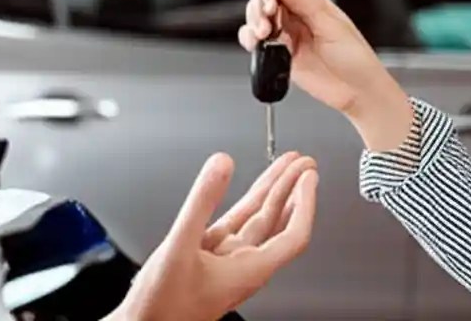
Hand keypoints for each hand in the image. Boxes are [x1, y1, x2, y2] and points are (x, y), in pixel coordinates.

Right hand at [116, 152, 317, 320]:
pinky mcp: (208, 256)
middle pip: (278, 222)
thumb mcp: (181, 247)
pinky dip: (243, 203)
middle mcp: (244, 265)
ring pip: (256, 221)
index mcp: (250, 270)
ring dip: (271, 193)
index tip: (309, 177)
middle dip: (292, 189)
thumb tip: (221, 165)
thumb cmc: (162, 307)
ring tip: (286, 166)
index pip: (293, 234)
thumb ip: (201, 202)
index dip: (305, 203)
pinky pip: (234, 224)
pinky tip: (248, 187)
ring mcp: (226, 260)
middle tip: (305, 163)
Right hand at [238, 0, 414, 149]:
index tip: (271, 8)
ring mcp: (288, 37)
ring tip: (262, 36)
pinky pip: (258, 44)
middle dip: (258, 11)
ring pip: (257, 21)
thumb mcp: (332, 23)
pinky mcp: (281, 57)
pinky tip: (258, 46)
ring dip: (253, 26)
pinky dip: (251, 42)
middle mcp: (297, 18)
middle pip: (263, 2)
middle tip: (266, 26)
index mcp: (311, 4)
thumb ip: (304, 1)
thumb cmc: (356, 59)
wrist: (358, 92)